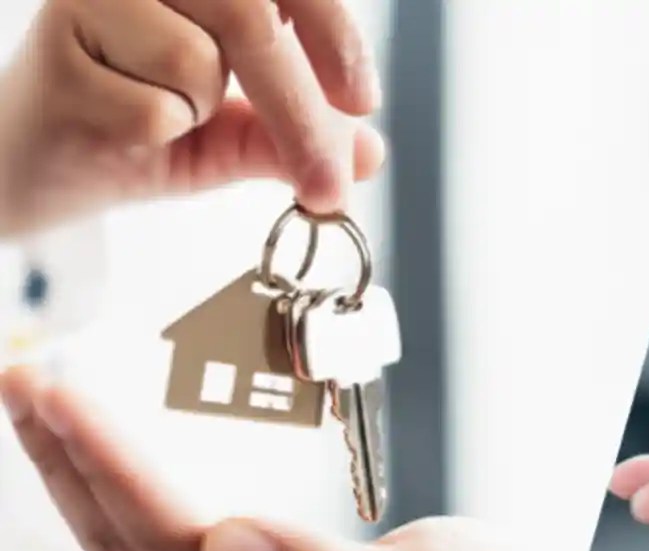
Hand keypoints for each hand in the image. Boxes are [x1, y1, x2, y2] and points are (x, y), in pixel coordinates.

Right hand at [0, 0, 385, 234]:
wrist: (35, 162)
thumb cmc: (137, 127)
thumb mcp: (235, 132)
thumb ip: (297, 134)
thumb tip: (369, 153)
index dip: (335, 36)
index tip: (363, 101)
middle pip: (253, 22)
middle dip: (300, 113)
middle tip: (327, 187)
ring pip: (200, 62)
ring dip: (200, 113)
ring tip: (158, 116)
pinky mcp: (57, 41)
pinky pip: (152, 107)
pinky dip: (156, 136)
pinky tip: (116, 124)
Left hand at [0, 368, 565, 550]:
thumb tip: (224, 544)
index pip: (160, 539)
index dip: (102, 463)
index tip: (60, 390)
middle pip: (124, 545)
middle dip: (62, 460)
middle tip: (24, 375)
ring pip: (137, 549)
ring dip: (82, 475)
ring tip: (48, 407)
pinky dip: (129, 493)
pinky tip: (122, 462)